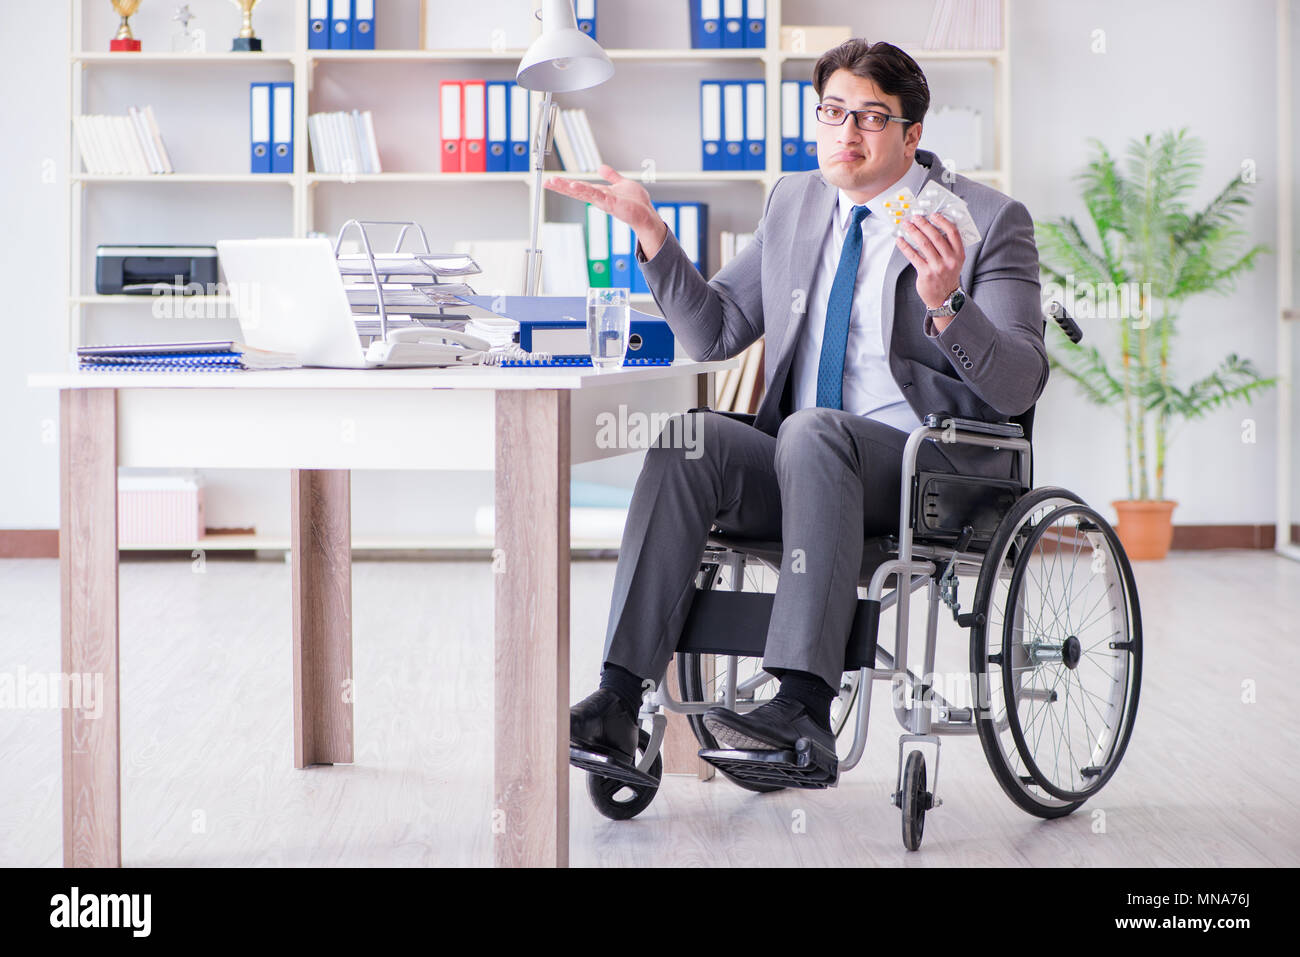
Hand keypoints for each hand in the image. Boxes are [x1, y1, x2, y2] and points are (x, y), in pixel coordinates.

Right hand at [543, 165, 663, 241]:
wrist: (646, 214)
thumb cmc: (636, 203)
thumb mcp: (622, 184)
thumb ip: (611, 176)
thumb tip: (601, 168)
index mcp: (599, 193)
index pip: (578, 186)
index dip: (564, 184)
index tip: (551, 180)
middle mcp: (598, 198)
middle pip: (575, 190)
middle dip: (560, 186)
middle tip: (546, 182)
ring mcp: (603, 201)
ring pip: (582, 192)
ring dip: (568, 188)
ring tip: (555, 183)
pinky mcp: (611, 203)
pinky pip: (595, 195)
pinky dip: (585, 191)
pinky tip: (574, 187)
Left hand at [895, 213, 965, 309]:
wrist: (944, 297)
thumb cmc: (947, 276)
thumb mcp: (954, 261)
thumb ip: (948, 247)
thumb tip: (932, 228)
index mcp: (959, 254)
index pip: (953, 233)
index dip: (943, 221)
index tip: (933, 215)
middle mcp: (950, 260)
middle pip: (936, 237)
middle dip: (924, 224)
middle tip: (915, 217)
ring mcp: (938, 267)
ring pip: (924, 244)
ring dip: (913, 232)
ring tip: (906, 225)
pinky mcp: (926, 273)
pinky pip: (914, 256)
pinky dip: (905, 246)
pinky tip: (900, 240)